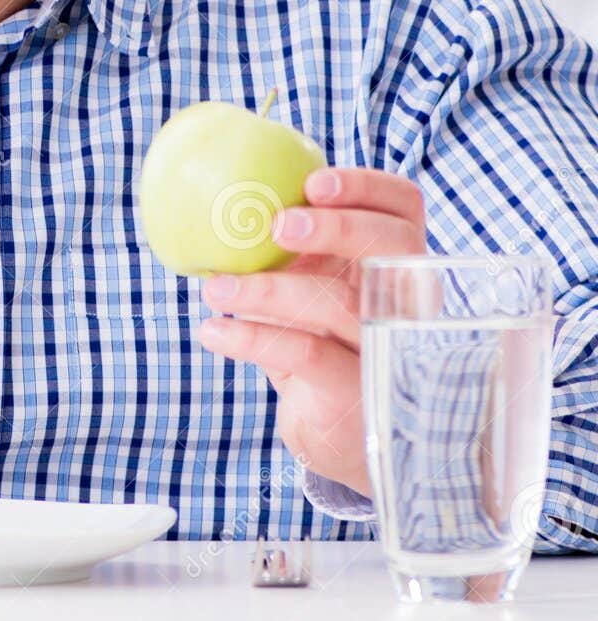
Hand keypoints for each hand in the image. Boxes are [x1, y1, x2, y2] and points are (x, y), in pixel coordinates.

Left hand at [195, 166, 426, 497]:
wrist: (343, 439)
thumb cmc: (321, 347)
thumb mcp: (312, 295)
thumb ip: (290, 253)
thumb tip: (215, 206)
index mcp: (395, 265)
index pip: (405, 209)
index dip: (369, 188)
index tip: (314, 181)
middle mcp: (408, 303)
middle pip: (396, 250)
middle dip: (340, 228)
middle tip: (279, 225)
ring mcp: (390, 350)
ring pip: (344, 303)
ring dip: (268, 290)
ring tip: (214, 289)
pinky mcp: (361, 393)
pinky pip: (308, 353)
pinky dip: (254, 337)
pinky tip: (214, 332)